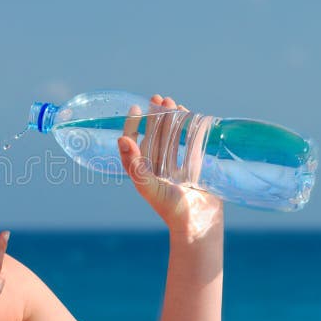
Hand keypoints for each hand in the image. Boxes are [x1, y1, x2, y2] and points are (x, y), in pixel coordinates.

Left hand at [118, 95, 222, 237]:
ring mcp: (177, 164)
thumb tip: (121, 139)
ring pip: (172, 135)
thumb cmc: (170, 207)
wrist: (198, 223)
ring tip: (172, 101)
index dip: (133, 125)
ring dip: (171, 118)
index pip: (133, 142)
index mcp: (143, 170)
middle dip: (155, 115)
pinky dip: (188, 127)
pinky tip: (188, 114)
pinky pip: (189, 142)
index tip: (135, 108)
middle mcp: (158, 165)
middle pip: (154, 134)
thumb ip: (134, 164)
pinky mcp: (194, 165)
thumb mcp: (148, 186)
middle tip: (157, 97)